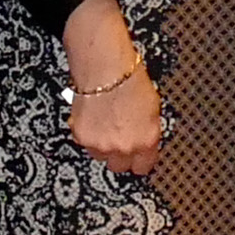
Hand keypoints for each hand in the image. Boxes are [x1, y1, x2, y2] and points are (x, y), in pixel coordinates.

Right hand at [59, 0, 158, 174]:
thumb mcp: (152, 109)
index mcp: (146, 140)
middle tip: (118, 138)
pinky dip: (88, 134)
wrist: (105, 67)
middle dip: (119, 155)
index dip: (139, 160)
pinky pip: (85, 144)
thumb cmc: (129, 80)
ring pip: (100, 156)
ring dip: (102, 145)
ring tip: (105, 123)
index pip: (143, 167)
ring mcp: (101, 144)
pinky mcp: (82, 137)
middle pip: (119, 167)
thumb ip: (147, 132)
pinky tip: (94, 117)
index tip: (136, 156)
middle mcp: (124, 146)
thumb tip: (144, 140)